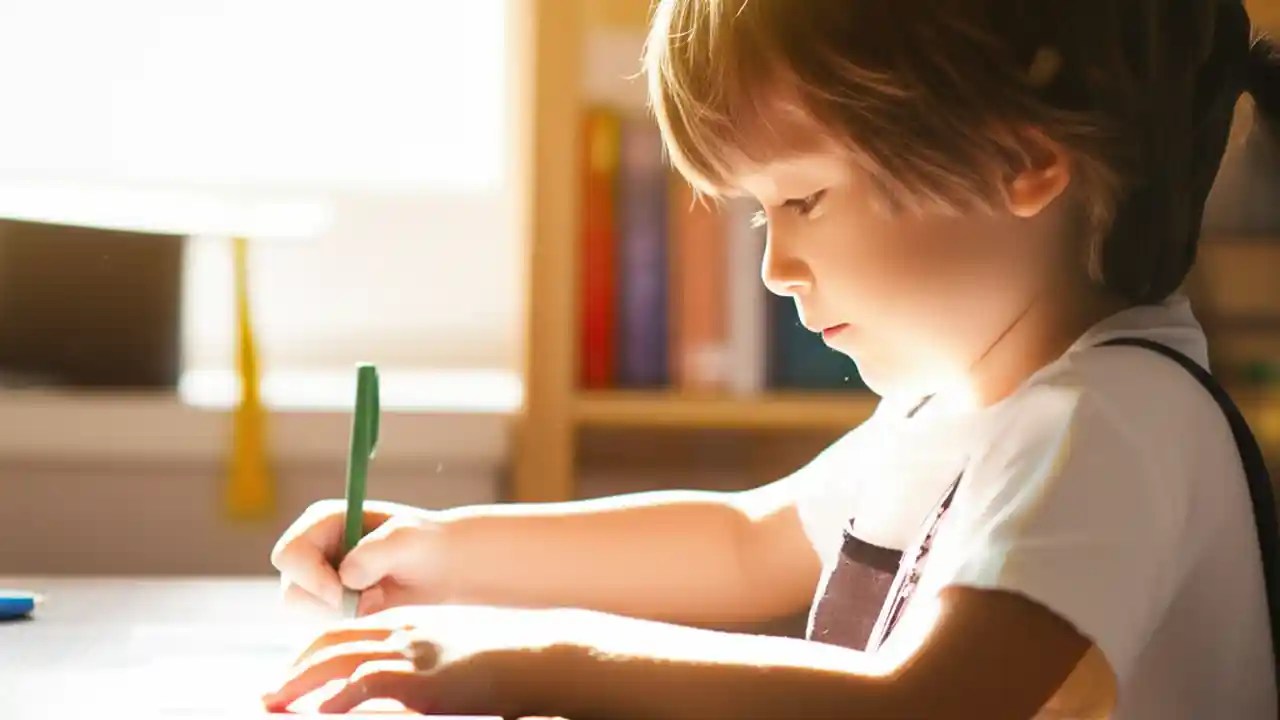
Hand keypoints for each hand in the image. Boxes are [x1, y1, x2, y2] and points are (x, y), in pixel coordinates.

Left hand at [260, 605, 577, 715]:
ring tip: (275, 704)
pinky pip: (366, 686)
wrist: (544, 656)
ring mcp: (415, 655)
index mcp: (413, 624)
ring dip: (300, 684)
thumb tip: (414, 689)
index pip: (348, 629)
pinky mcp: (424, 681)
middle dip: (295, 667)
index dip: (314, 651)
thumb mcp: (462, 652)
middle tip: (270, 692)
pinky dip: (337, 699)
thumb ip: (431, 660)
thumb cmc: (512, 660)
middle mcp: (407, 632)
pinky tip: (322, 714)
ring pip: (338, 662)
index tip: (294, 672)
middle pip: (333, 642)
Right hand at [271, 500, 447, 615]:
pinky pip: (320, 621)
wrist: (440, 566)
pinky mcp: (326, 598)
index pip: (289, 554)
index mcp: (322, 520)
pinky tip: (374, 603)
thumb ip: (377, 552)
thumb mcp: (409, 540)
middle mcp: (312, 546)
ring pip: (302, 610)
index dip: (311, 578)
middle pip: (291, 588)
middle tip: (370, 596)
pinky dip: (347, 618)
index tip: (344, 592)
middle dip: (327, 602)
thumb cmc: (426, 544)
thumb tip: (345, 577)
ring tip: (377, 596)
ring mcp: (316, 574)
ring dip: (341, 611)